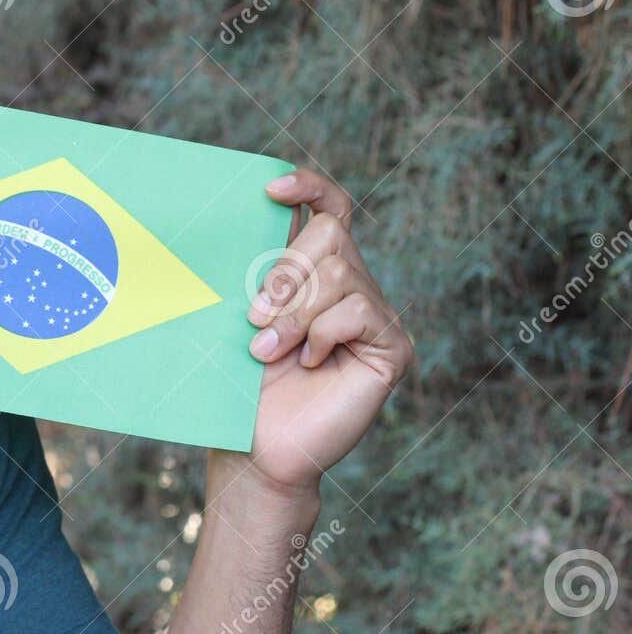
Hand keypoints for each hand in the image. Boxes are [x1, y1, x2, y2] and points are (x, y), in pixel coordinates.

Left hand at [231, 169, 414, 495]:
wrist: (257, 447)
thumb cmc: (243, 384)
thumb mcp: (240, 317)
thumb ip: (254, 273)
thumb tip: (246, 219)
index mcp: (313, 271)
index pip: (329, 207)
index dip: (308, 186)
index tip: (269, 189)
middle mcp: (351, 285)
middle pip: (331, 233)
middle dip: (285, 270)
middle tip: (253, 316)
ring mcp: (375, 315)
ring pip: (342, 273)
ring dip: (294, 313)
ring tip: (266, 351)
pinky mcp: (392, 346)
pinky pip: (358, 312)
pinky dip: (322, 335)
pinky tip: (309, 362)